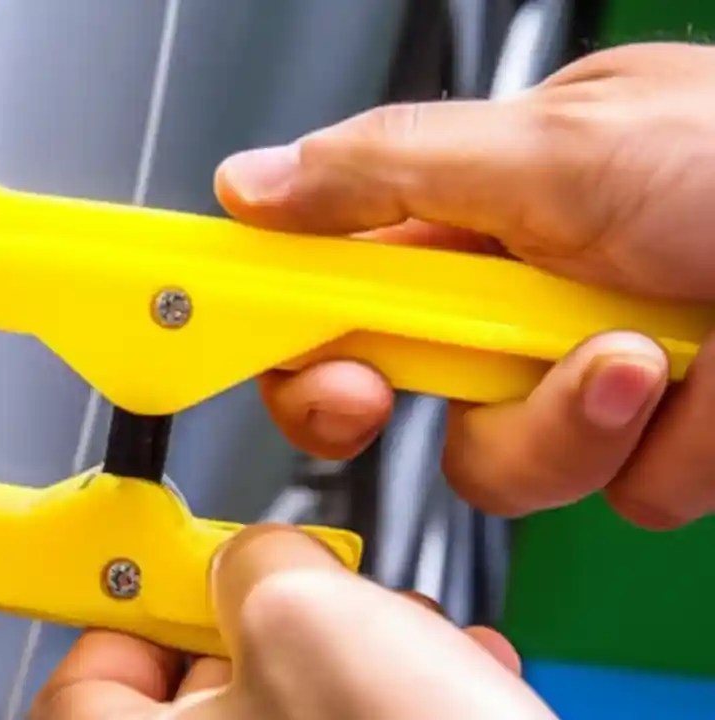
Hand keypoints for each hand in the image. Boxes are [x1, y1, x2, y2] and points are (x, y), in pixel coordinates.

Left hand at [31, 525, 552, 718]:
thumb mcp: (301, 612)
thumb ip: (251, 561)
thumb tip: (254, 557)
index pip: (91, 673)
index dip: (146, 603)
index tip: (189, 569)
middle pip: (207, 685)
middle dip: (285, 622)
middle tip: (330, 599)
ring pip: (301, 708)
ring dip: (369, 655)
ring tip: (425, 645)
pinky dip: (408, 704)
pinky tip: (463, 680)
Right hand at [215, 43, 714, 528]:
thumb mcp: (562, 148)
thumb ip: (389, 170)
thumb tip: (253, 185)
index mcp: (477, 209)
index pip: (329, 271)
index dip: (278, 315)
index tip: (237, 342)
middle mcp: (519, 297)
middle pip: (388, 385)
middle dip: (415, 388)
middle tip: (440, 363)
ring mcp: (583, 376)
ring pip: (494, 460)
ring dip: (569, 418)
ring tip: (653, 353)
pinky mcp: (656, 446)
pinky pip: (611, 493)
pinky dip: (666, 449)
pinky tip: (712, 387)